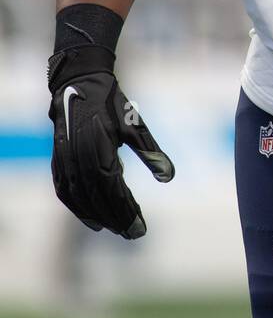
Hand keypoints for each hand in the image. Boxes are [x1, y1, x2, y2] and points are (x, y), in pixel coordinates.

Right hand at [48, 44, 173, 238]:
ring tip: (116, 229)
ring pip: (80, 198)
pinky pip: (65, 191)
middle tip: (133, 233)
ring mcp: (66, 161)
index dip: (126, 211)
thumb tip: (169, 177)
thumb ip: (151, 152)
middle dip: (116, 218)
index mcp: (100, 149)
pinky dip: (77, 208)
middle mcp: (80, 158)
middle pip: (98, 199)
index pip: (114, 190)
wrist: (79, 84)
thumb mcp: (135, 126)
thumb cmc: (111, 105)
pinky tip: (92, 219)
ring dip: (98, 217)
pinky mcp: (58, 161)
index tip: (141, 227)